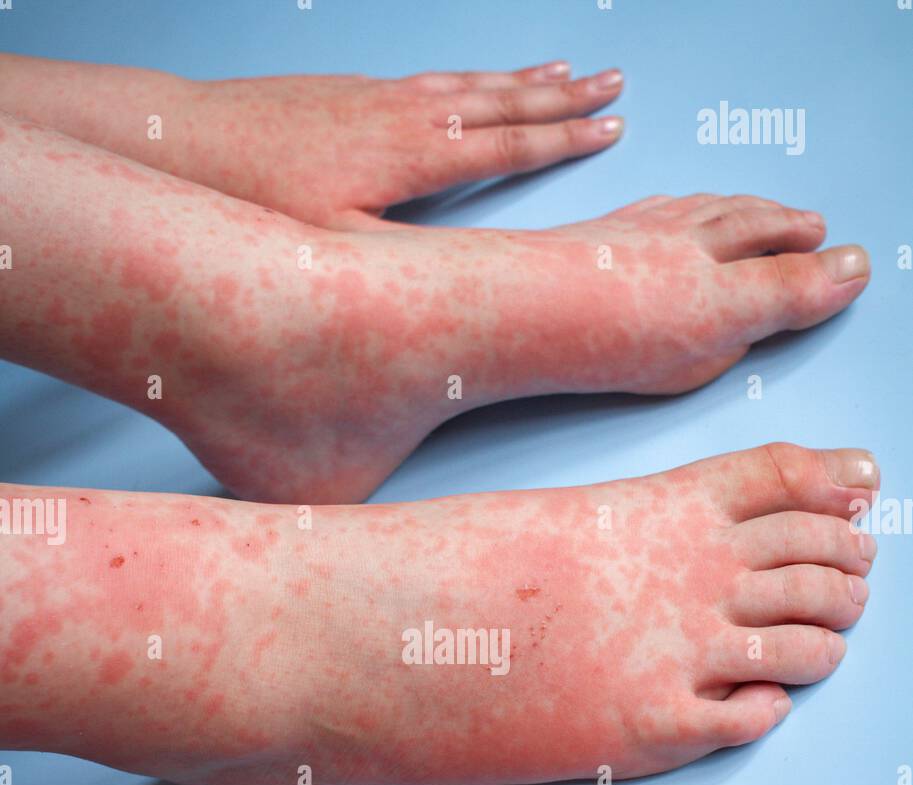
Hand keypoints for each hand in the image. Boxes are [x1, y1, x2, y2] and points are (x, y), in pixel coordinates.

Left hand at [173, 63, 623, 226]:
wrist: (184, 136)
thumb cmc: (253, 198)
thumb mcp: (330, 245)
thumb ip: (397, 253)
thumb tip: (455, 273)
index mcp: (409, 153)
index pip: (505, 143)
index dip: (562, 139)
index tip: (611, 127)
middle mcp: (403, 112)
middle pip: (500, 100)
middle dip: (562, 95)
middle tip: (613, 80)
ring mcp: (378, 93)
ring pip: (469, 82)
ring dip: (521, 79)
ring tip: (563, 70)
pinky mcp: (351, 88)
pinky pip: (434, 79)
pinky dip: (471, 78)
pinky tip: (474, 82)